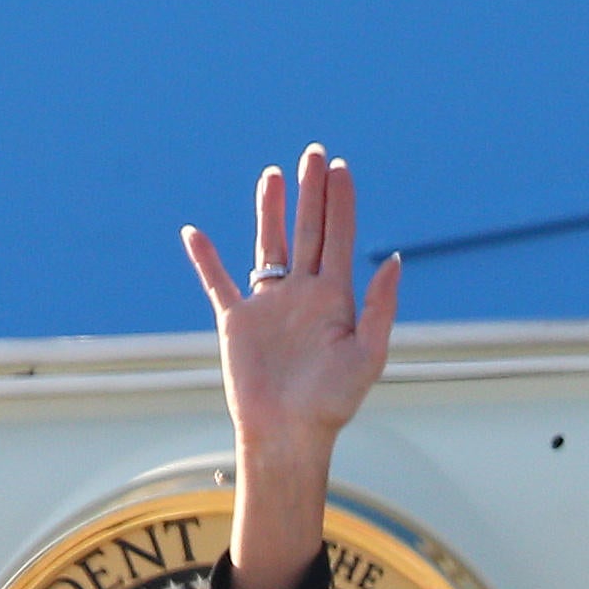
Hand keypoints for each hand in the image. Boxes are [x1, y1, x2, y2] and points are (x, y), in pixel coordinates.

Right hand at [182, 145, 401, 588]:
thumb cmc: (332, 403)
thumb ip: (379, 306)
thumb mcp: (368, 355)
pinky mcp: (237, 322)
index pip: (339, 240)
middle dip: (312, 193)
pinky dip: (205, 259)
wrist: (289, 434)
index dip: (340, 204)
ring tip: (273, 174)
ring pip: (269, 246)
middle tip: (314, 154)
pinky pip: (218, 282)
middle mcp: (303, 296)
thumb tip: (394, 260)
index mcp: (336, 301)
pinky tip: (194, 233)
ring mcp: (269, 306)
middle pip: (309, 232)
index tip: (340, 168)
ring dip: (270, 211)